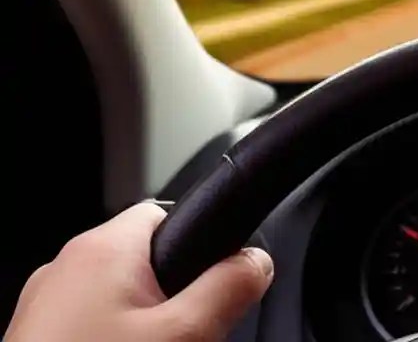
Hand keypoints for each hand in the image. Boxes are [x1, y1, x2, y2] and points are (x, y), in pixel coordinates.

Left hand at [5, 202, 273, 341]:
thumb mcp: (185, 334)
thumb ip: (229, 289)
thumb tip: (257, 261)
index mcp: (103, 248)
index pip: (169, 211)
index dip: (202, 243)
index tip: (218, 279)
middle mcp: (66, 267)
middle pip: (146, 261)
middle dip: (175, 294)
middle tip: (186, 335)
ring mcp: (45, 306)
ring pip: (119, 297)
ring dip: (145, 322)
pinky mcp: (37, 337)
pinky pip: (92, 324)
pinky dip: (114, 338)